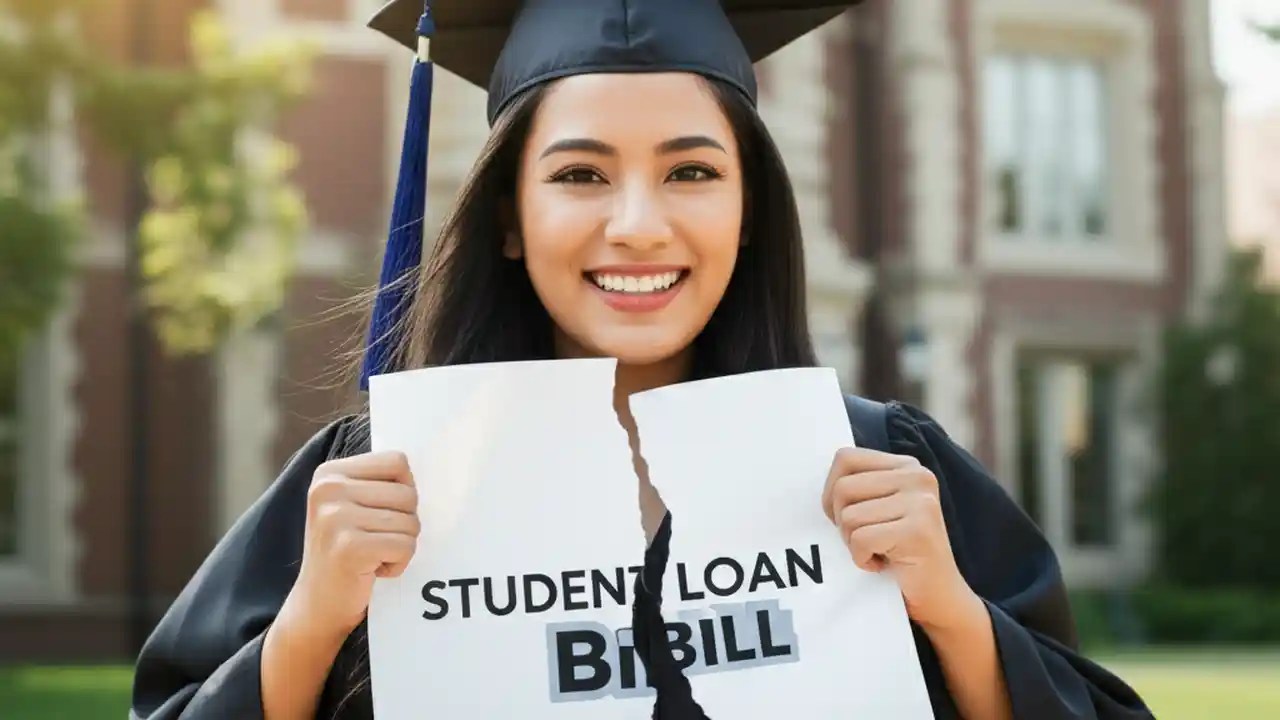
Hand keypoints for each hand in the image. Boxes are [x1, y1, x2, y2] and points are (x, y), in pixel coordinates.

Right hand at [293, 450, 419, 636]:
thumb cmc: (347, 551)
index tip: (381, 514)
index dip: (403, 491)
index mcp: (330, 473)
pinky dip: (399, 564)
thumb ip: (382, 482)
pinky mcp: (349, 547)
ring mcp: (336, 518)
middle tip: (376, 541)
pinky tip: (373, 570)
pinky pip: (406, 546)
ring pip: (410, 521)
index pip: (397, 461)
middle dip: (404, 522)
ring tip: (373, 556)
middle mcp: (328, 490)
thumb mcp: (352, 505)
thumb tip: (437, 469)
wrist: (318, 604)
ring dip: (401, 545)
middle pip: (408, 493)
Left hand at [821, 447, 978, 631]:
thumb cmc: (900, 552)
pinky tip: (883, 564)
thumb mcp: (882, 506)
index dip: (832, 492)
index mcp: (906, 466)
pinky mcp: (917, 530)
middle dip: (842, 522)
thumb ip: (860, 486)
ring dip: (853, 543)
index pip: (845, 459)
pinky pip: (860, 540)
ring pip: (849, 516)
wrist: (939, 596)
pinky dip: (862, 559)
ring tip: (878, 551)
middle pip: (842, 488)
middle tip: (866, 540)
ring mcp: (921, 502)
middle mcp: (917, 477)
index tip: (847, 516)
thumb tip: (819, 479)